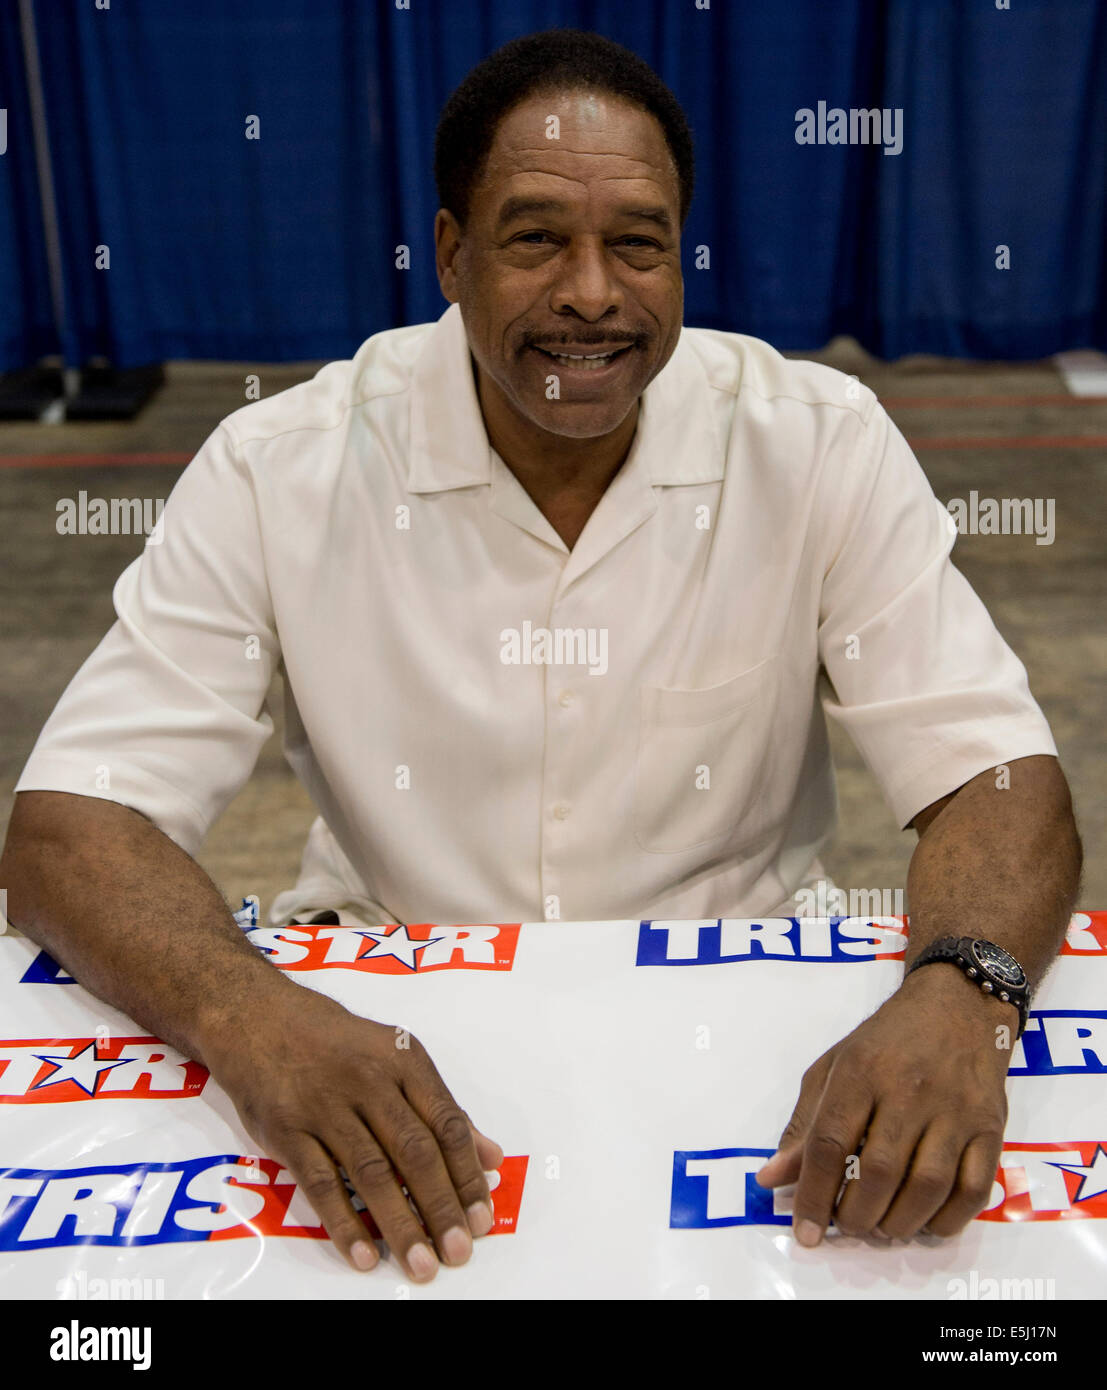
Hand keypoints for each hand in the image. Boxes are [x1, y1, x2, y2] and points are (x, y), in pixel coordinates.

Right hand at [203, 982, 503, 1280]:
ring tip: (421, 1264)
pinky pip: (320, 1182)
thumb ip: (442, 1110)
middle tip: (459, 1252)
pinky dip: (343, 1222)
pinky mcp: (286, 1128)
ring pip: (371, 1172)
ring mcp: (325, 1105)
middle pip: (414, 1151)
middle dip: (440, 1207)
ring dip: (400, 1223)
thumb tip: (491, 1158)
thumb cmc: (337, 1044)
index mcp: (404, 1061)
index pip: (447, 1124)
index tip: (483, 1218)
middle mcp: (369, 1080)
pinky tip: (363, 1254)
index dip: (467, 1175)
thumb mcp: (396, 1059)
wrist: (261, 1018)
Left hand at [755, 964, 1015, 1244]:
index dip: (813, 1195)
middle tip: (848, 1225)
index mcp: (861, 1072)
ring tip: (881, 1226)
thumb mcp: (834, 1067)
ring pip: (927, 1185)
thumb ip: (804, 1125)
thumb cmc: (887, 1040)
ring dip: (899, 1222)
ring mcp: (954, 1110)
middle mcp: (908, 1090)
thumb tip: (772, 1179)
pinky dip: (947, 1220)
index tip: (804, 1233)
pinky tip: (925, 1221)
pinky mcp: (991, 1126)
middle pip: (880, 1171)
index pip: (830, 1143)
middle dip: (857, 1215)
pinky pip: (974, 1189)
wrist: (959, 1005)